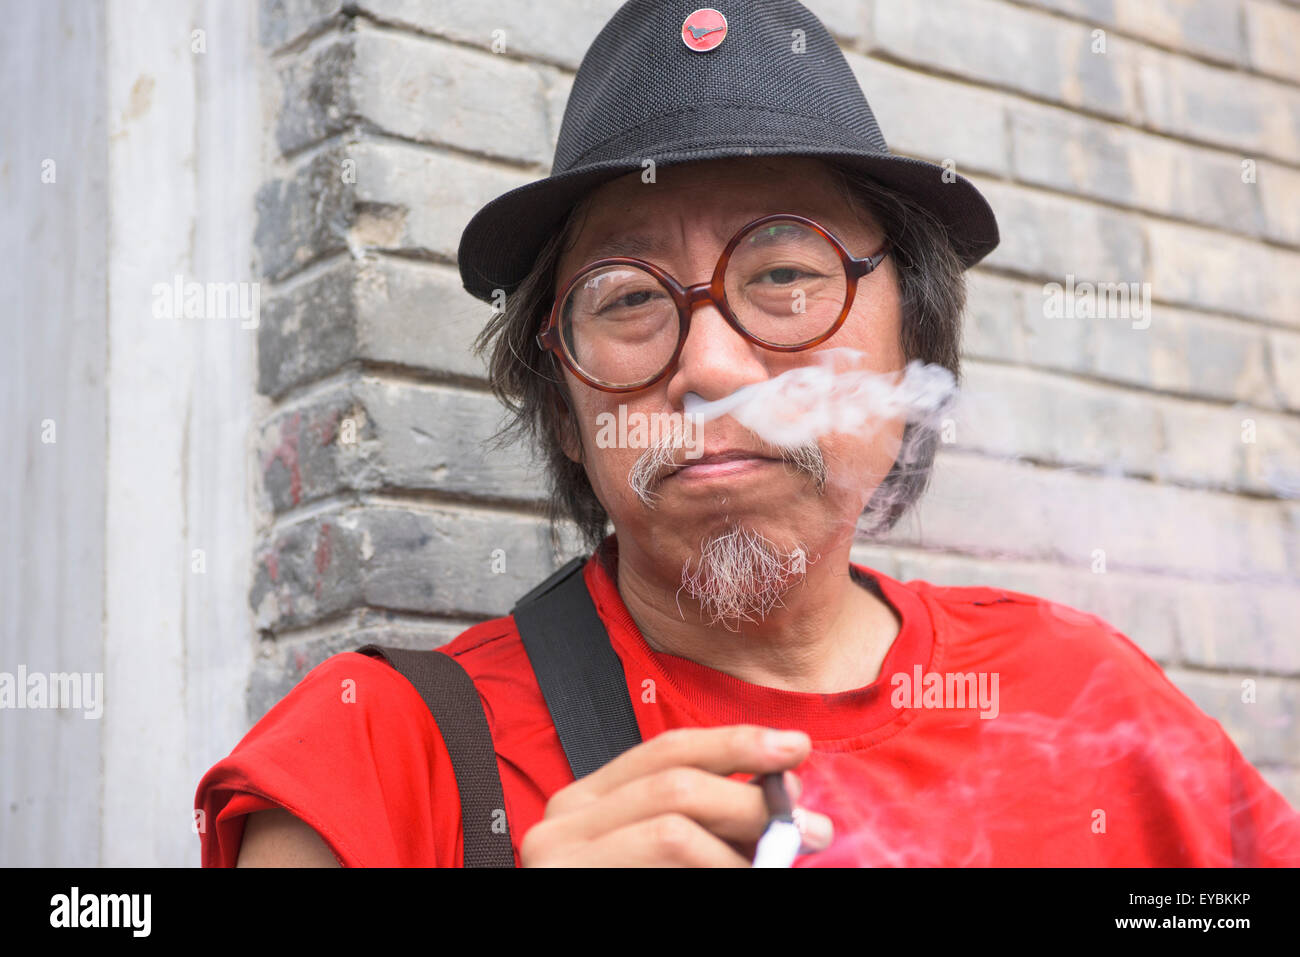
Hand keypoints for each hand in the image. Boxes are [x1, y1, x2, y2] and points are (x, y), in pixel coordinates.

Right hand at [519, 725, 833, 865]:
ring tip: (772, 866)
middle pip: (677, 785)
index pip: (666, 748)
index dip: (736, 742)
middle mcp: (563, 821)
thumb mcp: (657, 848)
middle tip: (810, 827)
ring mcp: (558, 859)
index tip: (796, 748)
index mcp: (585, 799)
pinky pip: (667, 871)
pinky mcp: (569, 886)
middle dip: (753, 801)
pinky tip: (737, 879)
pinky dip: (717, 874)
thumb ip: (704, 819)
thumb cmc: (629, 887)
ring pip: (674, 830)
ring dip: (740, 850)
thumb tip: (785, 790)